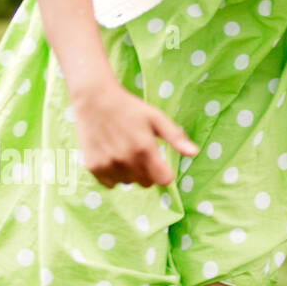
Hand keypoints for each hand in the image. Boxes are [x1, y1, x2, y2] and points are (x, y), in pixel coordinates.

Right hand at [72, 80, 199, 187]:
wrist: (95, 101)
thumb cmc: (130, 109)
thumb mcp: (157, 118)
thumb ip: (176, 137)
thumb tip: (194, 153)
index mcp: (145, 149)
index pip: (163, 180)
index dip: (165, 173)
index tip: (160, 162)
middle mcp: (126, 160)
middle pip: (147, 183)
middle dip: (148, 172)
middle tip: (141, 152)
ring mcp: (108, 165)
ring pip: (129, 183)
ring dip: (130, 173)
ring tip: (125, 151)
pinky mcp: (93, 167)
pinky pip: (110, 184)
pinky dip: (113, 175)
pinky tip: (112, 156)